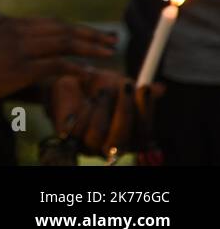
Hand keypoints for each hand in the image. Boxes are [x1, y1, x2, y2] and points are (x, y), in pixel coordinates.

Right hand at [0, 18, 117, 107]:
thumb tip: (11, 30)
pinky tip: (88, 72)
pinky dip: (75, 68)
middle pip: (63, 30)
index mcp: (10, 24)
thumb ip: (1, 32)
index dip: (76, 27)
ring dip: (90, 48)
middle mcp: (18, 32)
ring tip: (108, 53)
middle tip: (112, 40)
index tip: (94, 33)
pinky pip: (55, 65)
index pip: (52, 23)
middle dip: (91, 34)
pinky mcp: (20, 69)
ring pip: (63, 43)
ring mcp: (20, 50)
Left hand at [47, 71, 164, 157]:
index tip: (146, 88)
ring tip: (103, 90)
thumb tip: (160, 89)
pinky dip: (82, 109)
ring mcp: (88, 144)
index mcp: (130, 137)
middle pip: (122, 140)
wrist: (69, 82)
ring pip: (98, 134)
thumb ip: (137, 90)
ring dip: (103, 107)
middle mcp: (111, 146)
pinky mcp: (68, 137)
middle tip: (126, 85)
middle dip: (125, 111)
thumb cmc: (98, 86)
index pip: (143, 133)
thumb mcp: (118, 84)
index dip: (146, 112)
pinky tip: (85, 97)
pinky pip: (77, 128)